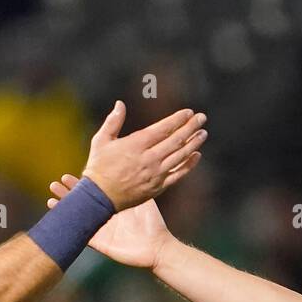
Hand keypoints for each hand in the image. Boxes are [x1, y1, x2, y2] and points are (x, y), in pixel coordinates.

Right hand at [48, 175, 173, 268]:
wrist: (156, 246)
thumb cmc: (152, 222)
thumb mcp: (143, 197)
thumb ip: (135, 184)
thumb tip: (134, 161)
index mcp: (112, 205)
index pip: (93, 191)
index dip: (81, 183)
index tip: (68, 174)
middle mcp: (103, 215)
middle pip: (81, 202)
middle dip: (68, 192)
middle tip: (55, 183)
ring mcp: (99, 228)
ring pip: (77, 216)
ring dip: (65, 206)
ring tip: (52, 196)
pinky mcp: (97, 242)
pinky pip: (79, 232)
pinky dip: (68, 225)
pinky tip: (58, 216)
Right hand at [81, 101, 206, 210]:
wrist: (99, 198)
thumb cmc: (98, 168)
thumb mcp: (101, 141)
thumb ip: (113, 122)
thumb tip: (120, 103)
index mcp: (135, 145)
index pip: (162, 129)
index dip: (177, 120)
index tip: (188, 112)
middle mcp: (148, 159)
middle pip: (175, 140)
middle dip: (191, 127)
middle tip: (201, 118)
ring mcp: (155, 174)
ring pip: (180, 156)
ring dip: (193, 143)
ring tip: (203, 133)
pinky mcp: (158, 187)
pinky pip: (178, 174)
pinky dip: (189, 165)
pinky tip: (197, 155)